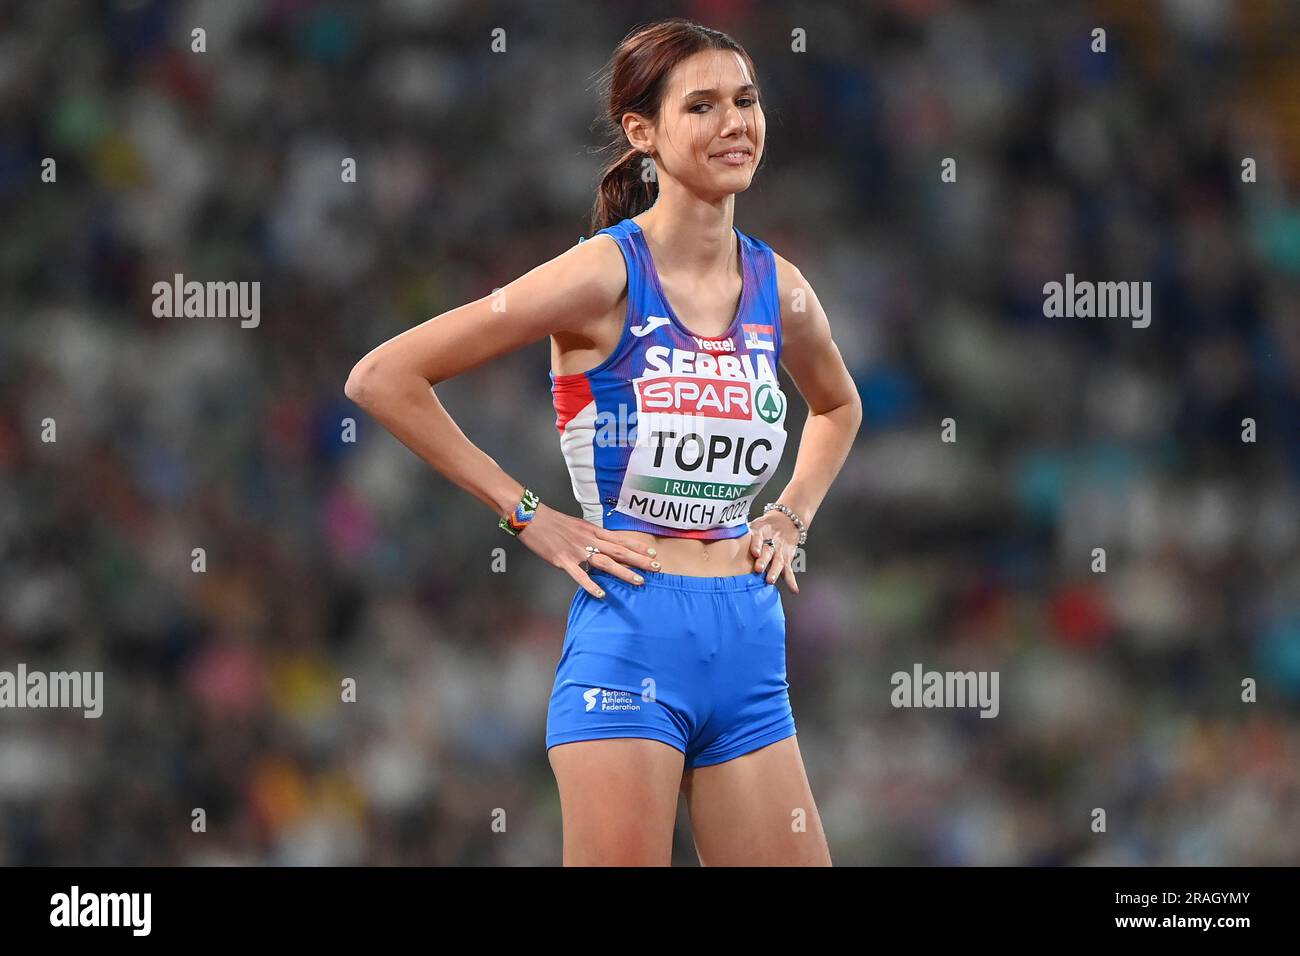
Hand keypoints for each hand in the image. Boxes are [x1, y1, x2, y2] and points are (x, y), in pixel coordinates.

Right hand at [517, 503, 658, 597]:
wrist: (531, 516)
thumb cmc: (552, 521)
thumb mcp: (576, 524)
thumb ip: (590, 535)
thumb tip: (601, 543)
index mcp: (592, 530)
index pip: (619, 539)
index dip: (636, 546)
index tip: (651, 552)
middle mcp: (588, 539)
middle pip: (619, 550)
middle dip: (639, 560)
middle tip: (657, 567)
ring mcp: (576, 550)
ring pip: (606, 562)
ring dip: (624, 572)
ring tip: (639, 581)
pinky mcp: (563, 560)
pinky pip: (580, 575)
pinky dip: (591, 585)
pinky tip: (602, 594)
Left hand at [748, 511, 800, 592]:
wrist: (787, 520)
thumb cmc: (765, 526)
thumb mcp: (754, 524)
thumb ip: (740, 531)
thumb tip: (717, 533)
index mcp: (762, 532)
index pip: (759, 538)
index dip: (757, 545)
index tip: (755, 552)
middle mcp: (772, 542)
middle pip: (768, 551)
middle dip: (764, 560)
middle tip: (758, 569)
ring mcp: (780, 551)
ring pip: (778, 561)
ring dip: (775, 571)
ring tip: (770, 580)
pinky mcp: (787, 558)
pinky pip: (789, 570)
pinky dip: (792, 581)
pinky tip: (794, 589)